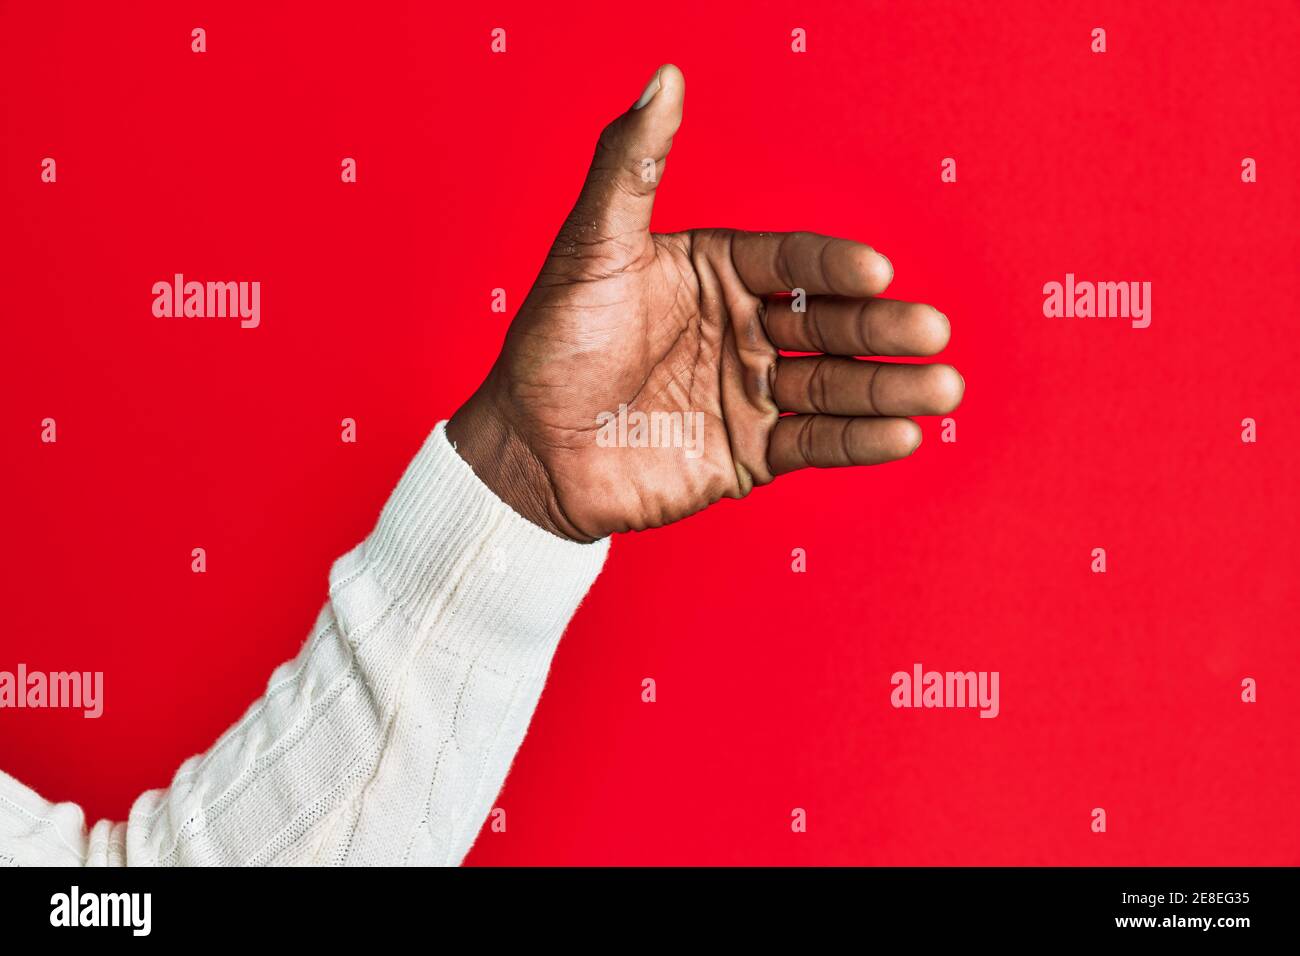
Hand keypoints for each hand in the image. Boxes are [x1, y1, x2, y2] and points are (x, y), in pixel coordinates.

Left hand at [448, 65, 963, 542]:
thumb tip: (664, 78)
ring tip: (942, 388)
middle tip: (931, 331)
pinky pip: (813, 443)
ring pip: (834, 384)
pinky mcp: (751, 453)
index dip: (833, 265)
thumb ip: (631, 165)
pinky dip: (858, 442)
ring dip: (889, 387)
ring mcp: (751, 391)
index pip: (792, 260)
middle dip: (881, 327)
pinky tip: (902, 436)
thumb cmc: (551, 345)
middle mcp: (744, 328)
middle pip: (828, 321)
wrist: (528, 452)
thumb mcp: (591, 249)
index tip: (874, 269)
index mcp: (717, 272)